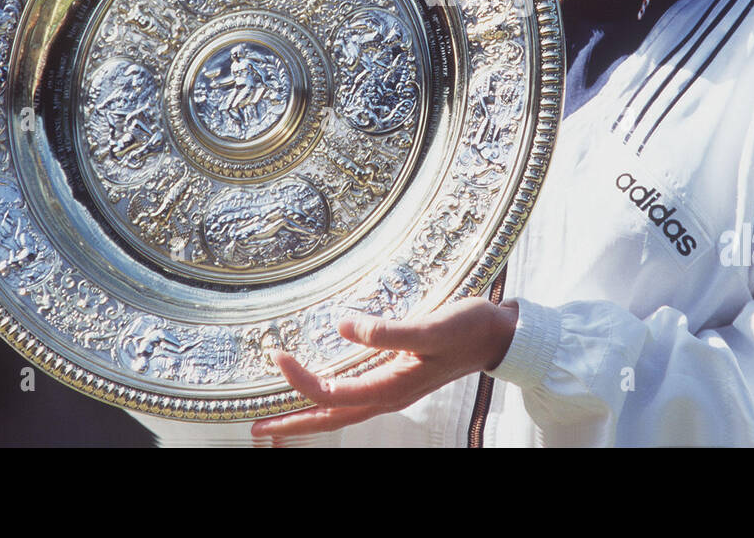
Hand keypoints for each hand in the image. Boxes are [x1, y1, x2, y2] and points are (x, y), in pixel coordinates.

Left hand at [254, 297, 517, 439]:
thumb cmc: (467, 328)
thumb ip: (387, 330)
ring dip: (308, 414)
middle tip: (256, 428)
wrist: (497, 335)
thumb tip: (343, 325)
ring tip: (278, 420)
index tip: (277, 356)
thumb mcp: (430, 327)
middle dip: (293, 423)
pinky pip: (353, 397)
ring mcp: (392, 389)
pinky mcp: (397, 377)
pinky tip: (321, 390)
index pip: (332, 394)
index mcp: (392, 388)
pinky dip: (329, 399)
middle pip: (331, 417)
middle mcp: (388, 395)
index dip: (300, 379)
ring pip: (341, 410)